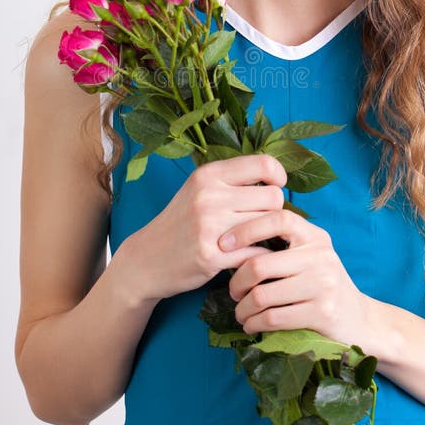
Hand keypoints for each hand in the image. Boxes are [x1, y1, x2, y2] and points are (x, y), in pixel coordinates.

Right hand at [123, 154, 287, 302]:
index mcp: (208, 174)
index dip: (278, 176)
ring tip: (259, 238)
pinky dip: (262, 255)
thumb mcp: (198, 190)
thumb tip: (277, 175)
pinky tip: (253, 255)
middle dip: (273, 210)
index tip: (275, 187)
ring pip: (268, 225)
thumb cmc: (181, 223)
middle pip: (273, 197)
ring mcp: (209, 226)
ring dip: (269, 234)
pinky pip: (258, 252)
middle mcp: (209, 196)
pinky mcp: (212, 256)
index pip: (263, 164)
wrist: (146, 260)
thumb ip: (232, 179)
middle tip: (262, 219)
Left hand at [223, 209, 371, 346]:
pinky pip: (273, 318)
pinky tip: (252, 325)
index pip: (278, 219)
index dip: (246, 229)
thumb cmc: (323, 285)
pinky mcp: (322, 313)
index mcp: (314, 236)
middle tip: (233, 292)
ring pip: (262, 295)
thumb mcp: (311, 256)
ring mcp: (323, 284)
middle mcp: (320, 256)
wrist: (360, 321)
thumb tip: (232, 239)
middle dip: (237, 283)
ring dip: (243, 309)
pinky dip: (254, 323)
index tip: (223, 243)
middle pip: (259, 265)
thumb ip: (283, 245)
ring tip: (240, 313)